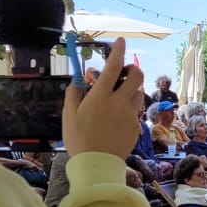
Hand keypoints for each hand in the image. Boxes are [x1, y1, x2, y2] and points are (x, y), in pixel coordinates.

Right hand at [62, 37, 144, 157]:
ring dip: (130, 90)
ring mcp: (130, 115)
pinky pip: (134, 112)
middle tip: (122, 74)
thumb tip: (79, 80)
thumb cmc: (78, 139)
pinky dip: (127, 109)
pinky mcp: (136, 127)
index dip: (118, 50)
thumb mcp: (68, 114)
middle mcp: (119, 102)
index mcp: (100, 96)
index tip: (121, 41)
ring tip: (117, 98)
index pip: (113, 66)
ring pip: (138, 93)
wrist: (96, 165)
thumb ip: (74, 93)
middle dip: (131, 69)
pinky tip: (116, 119)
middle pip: (136, 76)